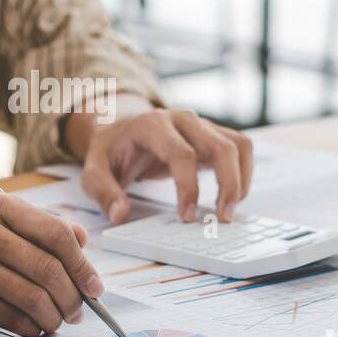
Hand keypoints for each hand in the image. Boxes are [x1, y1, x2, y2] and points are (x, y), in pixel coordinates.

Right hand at [0, 191, 103, 336]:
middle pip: (49, 269)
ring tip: (55, 321)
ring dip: (53, 317)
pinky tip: (31, 327)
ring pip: (33, 297)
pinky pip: (11, 317)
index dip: (83, 265)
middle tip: (78, 312)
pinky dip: (29, 327)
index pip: (57, 234)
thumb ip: (40, 228)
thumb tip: (83, 241)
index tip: (95, 288)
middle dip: (72, 297)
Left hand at [77, 108, 252, 224]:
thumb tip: (120, 215)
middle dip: (228, 184)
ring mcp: (201, 125)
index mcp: (152, 125)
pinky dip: (243, 173)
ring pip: (237, 145)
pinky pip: (240, 148)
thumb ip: (104, 193)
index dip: (189, 187)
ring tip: (229, 210)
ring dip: (241, 179)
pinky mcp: (212, 134)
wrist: (119, 128)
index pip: (182, 154)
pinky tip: (231, 197)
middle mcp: (182, 119)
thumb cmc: (110, 151)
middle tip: (222, 218)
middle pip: (220, 146)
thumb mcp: (94, 171)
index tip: (188, 216)